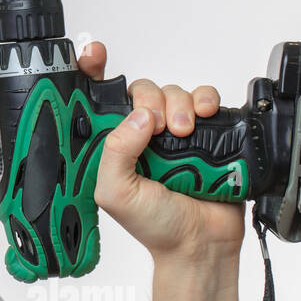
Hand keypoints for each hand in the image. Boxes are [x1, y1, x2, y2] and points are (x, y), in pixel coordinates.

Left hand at [76, 41, 244, 263]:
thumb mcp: (116, 192)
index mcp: (113, 145)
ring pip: (173, 92)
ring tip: (181, 132)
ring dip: (178, 104)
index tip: (94, 55)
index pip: (98, 101)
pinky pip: (205, 98)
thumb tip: (138, 116)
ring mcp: (174, 133)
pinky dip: (206, 99)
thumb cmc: (155, 225)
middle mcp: (141, 135)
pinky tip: (204, 114)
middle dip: (148, 100)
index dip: (93, 73)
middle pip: (141, 91)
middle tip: (156, 127)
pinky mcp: (206, 133)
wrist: (201, 244)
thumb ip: (115, 153)